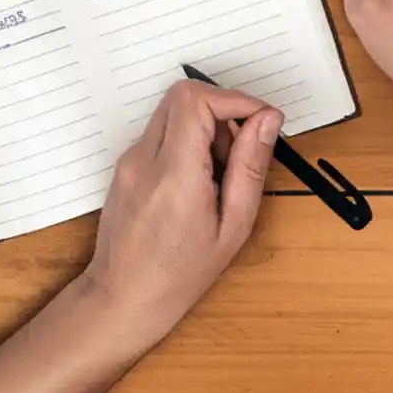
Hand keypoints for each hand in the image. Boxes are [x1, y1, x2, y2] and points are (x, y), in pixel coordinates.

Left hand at [80, 81, 283, 342]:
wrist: (124, 296)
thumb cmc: (181, 274)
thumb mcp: (233, 226)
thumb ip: (250, 166)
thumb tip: (267, 120)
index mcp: (175, 176)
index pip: (197, 101)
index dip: (235, 99)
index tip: (261, 119)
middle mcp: (144, 159)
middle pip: (183, 96)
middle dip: (222, 110)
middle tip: (240, 149)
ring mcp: (129, 160)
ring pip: (172, 111)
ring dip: (205, 126)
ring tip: (218, 173)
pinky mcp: (125, 164)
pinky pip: (161, 132)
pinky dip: (187, 140)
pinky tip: (197, 181)